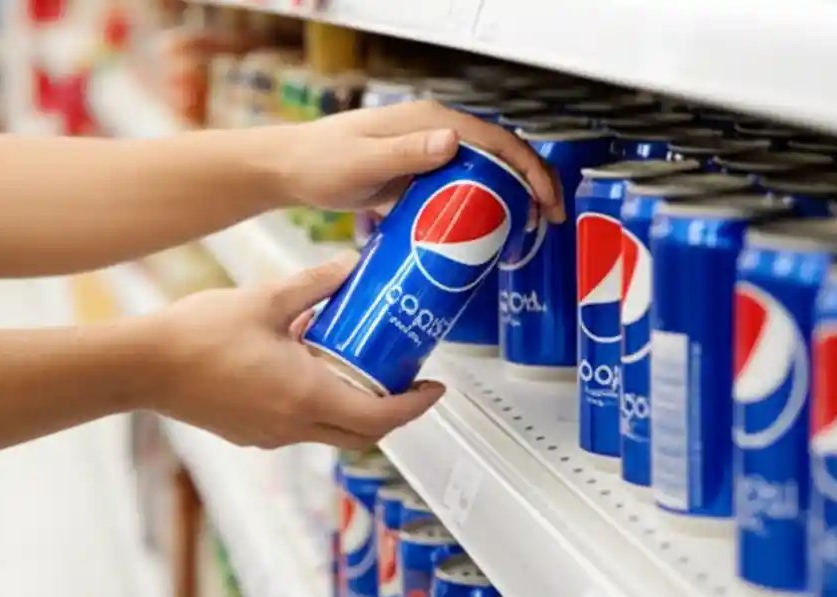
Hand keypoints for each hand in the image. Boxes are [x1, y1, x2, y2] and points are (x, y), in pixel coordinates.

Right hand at [141, 256, 445, 448]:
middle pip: (363, 434)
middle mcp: (294, 426)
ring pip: (332, 433)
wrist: (142, 367)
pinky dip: (320, 407)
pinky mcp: (251, 434)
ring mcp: (271, 436)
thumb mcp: (266, 298)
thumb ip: (314, 284)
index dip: (416, 405)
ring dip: (354, 408)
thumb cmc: (198, 334)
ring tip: (360, 367)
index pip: (381, 416)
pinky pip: (301, 428)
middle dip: (393, 412)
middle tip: (407, 381)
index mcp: (307, 395)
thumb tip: (350, 266)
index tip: (436, 387)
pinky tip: (310, 369)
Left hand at [277, 100, 565, 222]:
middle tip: (545, 221)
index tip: (545, 200)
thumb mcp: (364, 160)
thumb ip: (406, 152)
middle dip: (531, 185)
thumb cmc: (320, 161)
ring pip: (484, 173)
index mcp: (430, 122)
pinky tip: (489, 235)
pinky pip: (460, 190)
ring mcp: (427, 154)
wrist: (290, 169)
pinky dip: (482, 208)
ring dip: (510, 198)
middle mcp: (435, 133)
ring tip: (526, 231)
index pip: (497, 140)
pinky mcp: (418, 177)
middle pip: (500, 155)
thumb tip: (452, 141)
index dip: (529, 168)